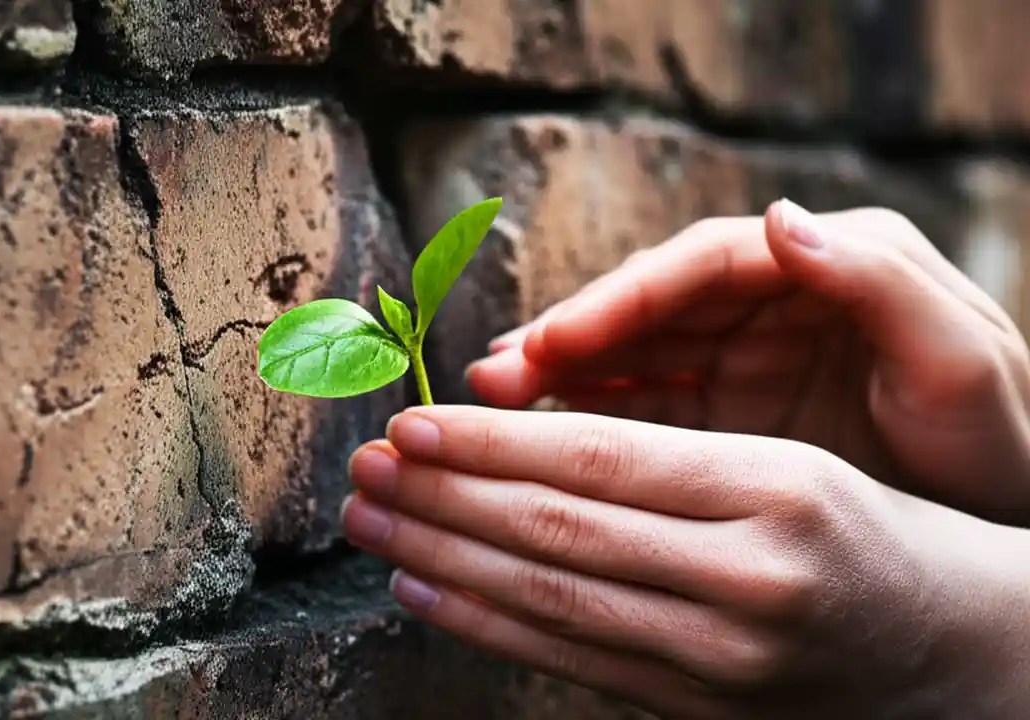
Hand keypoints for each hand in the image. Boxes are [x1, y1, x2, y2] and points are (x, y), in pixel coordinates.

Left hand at [343, 406, 1029, 718]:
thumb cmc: (876, 534)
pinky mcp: (701, 708)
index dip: (493, 444)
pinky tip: (425, 590)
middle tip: (362, 467)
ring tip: (369, 521)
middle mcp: (748, 579)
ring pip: (553, 600)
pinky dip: (488, 625)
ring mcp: (724, 659)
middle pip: (560, 532)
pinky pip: (572, 660)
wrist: (962, 653)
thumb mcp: (794, 464)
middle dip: (444, 497)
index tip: (411, 422)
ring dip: (444, 559)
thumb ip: (666, 454)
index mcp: (777, 492)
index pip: (602, 462)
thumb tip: (518, 439)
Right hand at [468, 201, 1029, 523]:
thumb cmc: (997, 445)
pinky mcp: (729, 409)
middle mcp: (777, 297)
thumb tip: (778, 215)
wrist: (1002, 528)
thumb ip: (880, 283)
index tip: (557, 338)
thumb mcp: (961, 364)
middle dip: (570, 335)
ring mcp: (748, 355)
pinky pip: (645, 403)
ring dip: (562, 372)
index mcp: (832, 262)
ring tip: (491, 396)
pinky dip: (589, 413)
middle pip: (654, 304)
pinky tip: (535, 426)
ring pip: (635, 352)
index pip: (706, 264)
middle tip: (494, 373)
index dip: (623, 297)